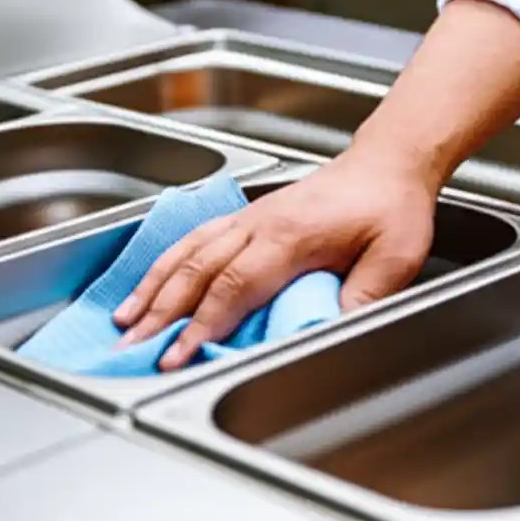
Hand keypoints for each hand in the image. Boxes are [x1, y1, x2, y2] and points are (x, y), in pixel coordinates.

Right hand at [112, 147, 437, 370]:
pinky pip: (196, 239)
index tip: (177, 357)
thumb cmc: (391, 206)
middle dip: (163, 316)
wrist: (388, 163)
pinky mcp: (248, 217)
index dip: (202, 325)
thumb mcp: (394, 256)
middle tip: (132, 351)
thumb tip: (330, 332)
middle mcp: (260, 225)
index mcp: (292, 236)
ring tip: (125, 322)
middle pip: (199, 273)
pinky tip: (150, 283)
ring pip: (189, 254)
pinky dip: (166, 263)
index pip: (235, 287)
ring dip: (154, 289)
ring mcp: (250, 219)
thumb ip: (362, 297)